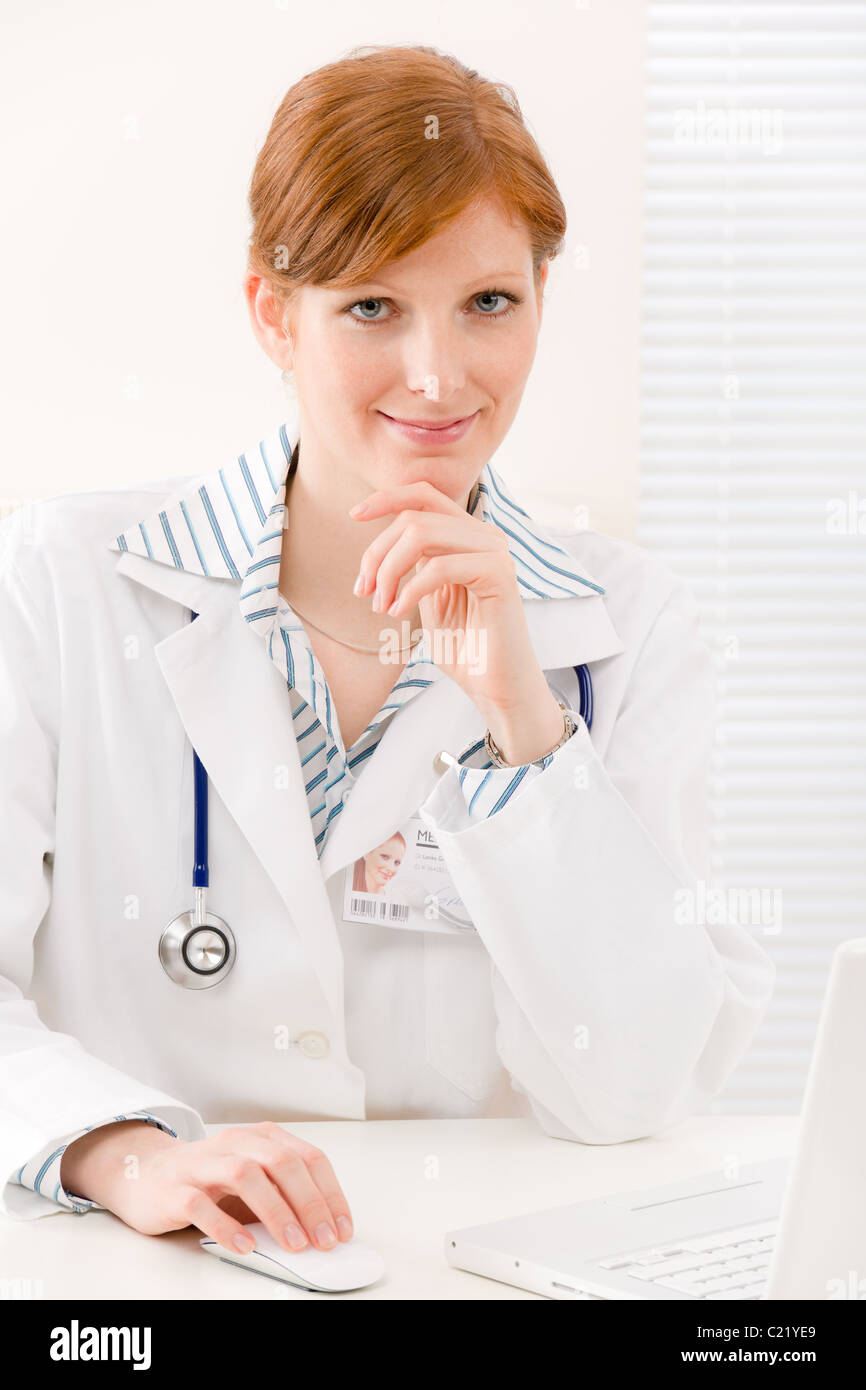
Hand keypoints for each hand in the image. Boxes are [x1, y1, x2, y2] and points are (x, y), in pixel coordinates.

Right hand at [60, 1119, 353, 1256]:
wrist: (149, 1175)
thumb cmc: (210, 1181)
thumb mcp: (255, 1180)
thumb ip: (284, 1194)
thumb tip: (324, 1228)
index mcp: (262, 1137)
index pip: (308, 1157)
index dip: (330, 1194)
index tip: (342, 1229)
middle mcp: (236, 1143)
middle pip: (282, 1162)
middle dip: (310, 1203)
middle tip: (324, 1240)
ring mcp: (204, 1164)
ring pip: (245, 1175)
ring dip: (276, 1211)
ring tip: (293, 1244)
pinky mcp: (176, 1189)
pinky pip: (201, 1205)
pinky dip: (226, 1226)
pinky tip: (246, 1246)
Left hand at [349, 480, 549, 719]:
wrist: (495, 687)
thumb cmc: (462, 646)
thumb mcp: (428, 595)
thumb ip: (415, 562)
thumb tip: (381, 540)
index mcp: (468, 536)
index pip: (424, 496)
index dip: (386, 498)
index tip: (353, 517)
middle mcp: (485, 536)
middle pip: (414, 517)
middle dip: (377, 553)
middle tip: (363, 592)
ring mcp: (494, 552)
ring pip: (422, 533)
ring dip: (389, 571)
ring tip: (381, 606)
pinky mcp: (499, 575)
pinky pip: (439, 566)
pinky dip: (409, 589)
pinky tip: (398, 612)